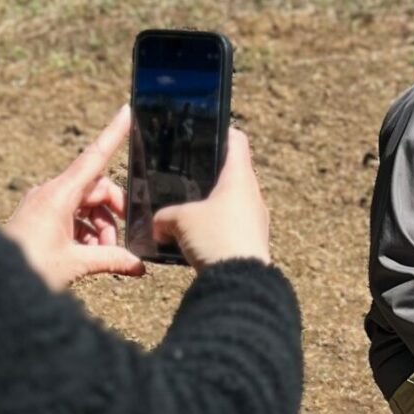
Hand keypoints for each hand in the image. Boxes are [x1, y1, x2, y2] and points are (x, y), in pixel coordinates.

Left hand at [4, 105, 145, 290]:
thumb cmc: (29, 269)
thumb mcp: (75, 264)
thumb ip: (112, 260)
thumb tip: (138, 266)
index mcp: (58, 195)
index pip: (94, 157)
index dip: (113, 134)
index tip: (126, 111)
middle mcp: (50, 193)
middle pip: (95, 189)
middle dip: (113, 212)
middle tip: (122, 242)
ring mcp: (43, 205)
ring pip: (85, 205)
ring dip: (100, 227)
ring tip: (105, 255)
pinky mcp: (38, 219)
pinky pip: (71, 216)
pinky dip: (85, 232)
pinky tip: (90, 256)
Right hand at [153, 128, 271, 267]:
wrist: (240, 282)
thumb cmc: (215, 238)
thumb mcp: (179, 221)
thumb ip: (164, 216)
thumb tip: (157, 223)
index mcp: (240, 177)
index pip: (236, 140)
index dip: (221, 131)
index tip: (206, 131)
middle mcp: (252, 195)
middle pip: (230, 175)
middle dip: (207, 177)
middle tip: (183, 179)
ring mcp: (255, 220)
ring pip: (229, 204)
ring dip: (209, 207)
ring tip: (184, 213)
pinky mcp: (251, 243)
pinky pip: (230, 229)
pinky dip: (213, 230)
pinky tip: (193, 241)